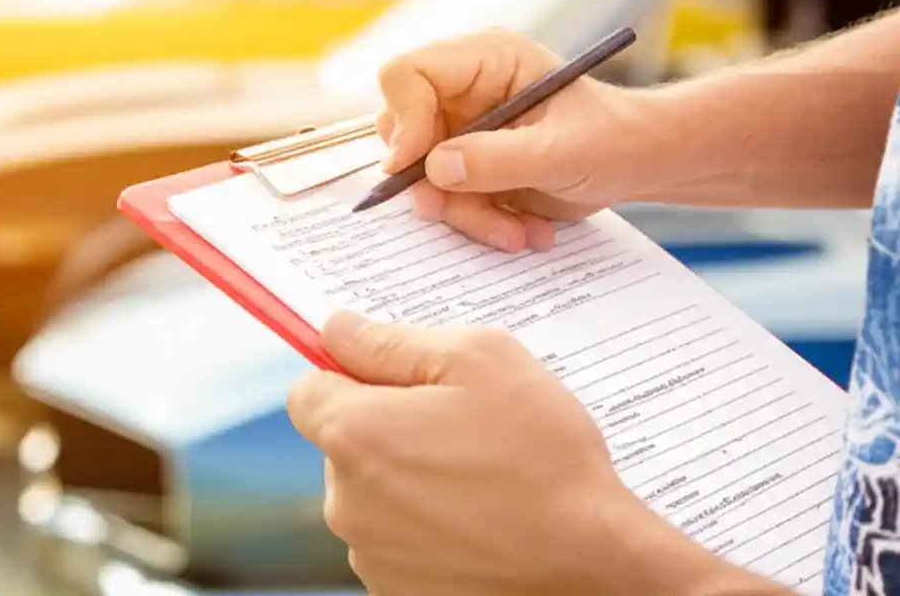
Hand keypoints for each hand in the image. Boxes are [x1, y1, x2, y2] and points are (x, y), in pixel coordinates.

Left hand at [288, 312, 787, 595]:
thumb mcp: (479, 360)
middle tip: (457, 423)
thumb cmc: (543, 457)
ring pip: (371, 493)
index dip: (347, 372)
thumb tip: (336, 329)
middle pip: (342, 442)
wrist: (592, 564)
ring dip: (408, 478)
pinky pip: (397, 538)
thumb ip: (392, 340)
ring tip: (479, 475)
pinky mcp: (397, 590)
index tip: (392, 374)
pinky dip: (427, 526)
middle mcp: (345, 500)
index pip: (308, 388)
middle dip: (386, 424)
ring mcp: (370, 553)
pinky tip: (479, 518)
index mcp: (354, 433)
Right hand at [377, 29, 682, 251]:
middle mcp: (462, 90)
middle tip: (457, 210)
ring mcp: (460, 129)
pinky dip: (477, 223)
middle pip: (402, 132)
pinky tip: (521, 229)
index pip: (407, 74)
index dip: (403, 120)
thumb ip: (498, 158)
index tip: (413, 166)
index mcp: (485, 59)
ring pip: (420, 177)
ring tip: (517, 232)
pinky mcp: (466, 166)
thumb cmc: (614, 139)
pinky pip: (444, 201)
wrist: (637, 164)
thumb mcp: (563, 151)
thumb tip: (435, 168)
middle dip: (433, 183)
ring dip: (464, 214)